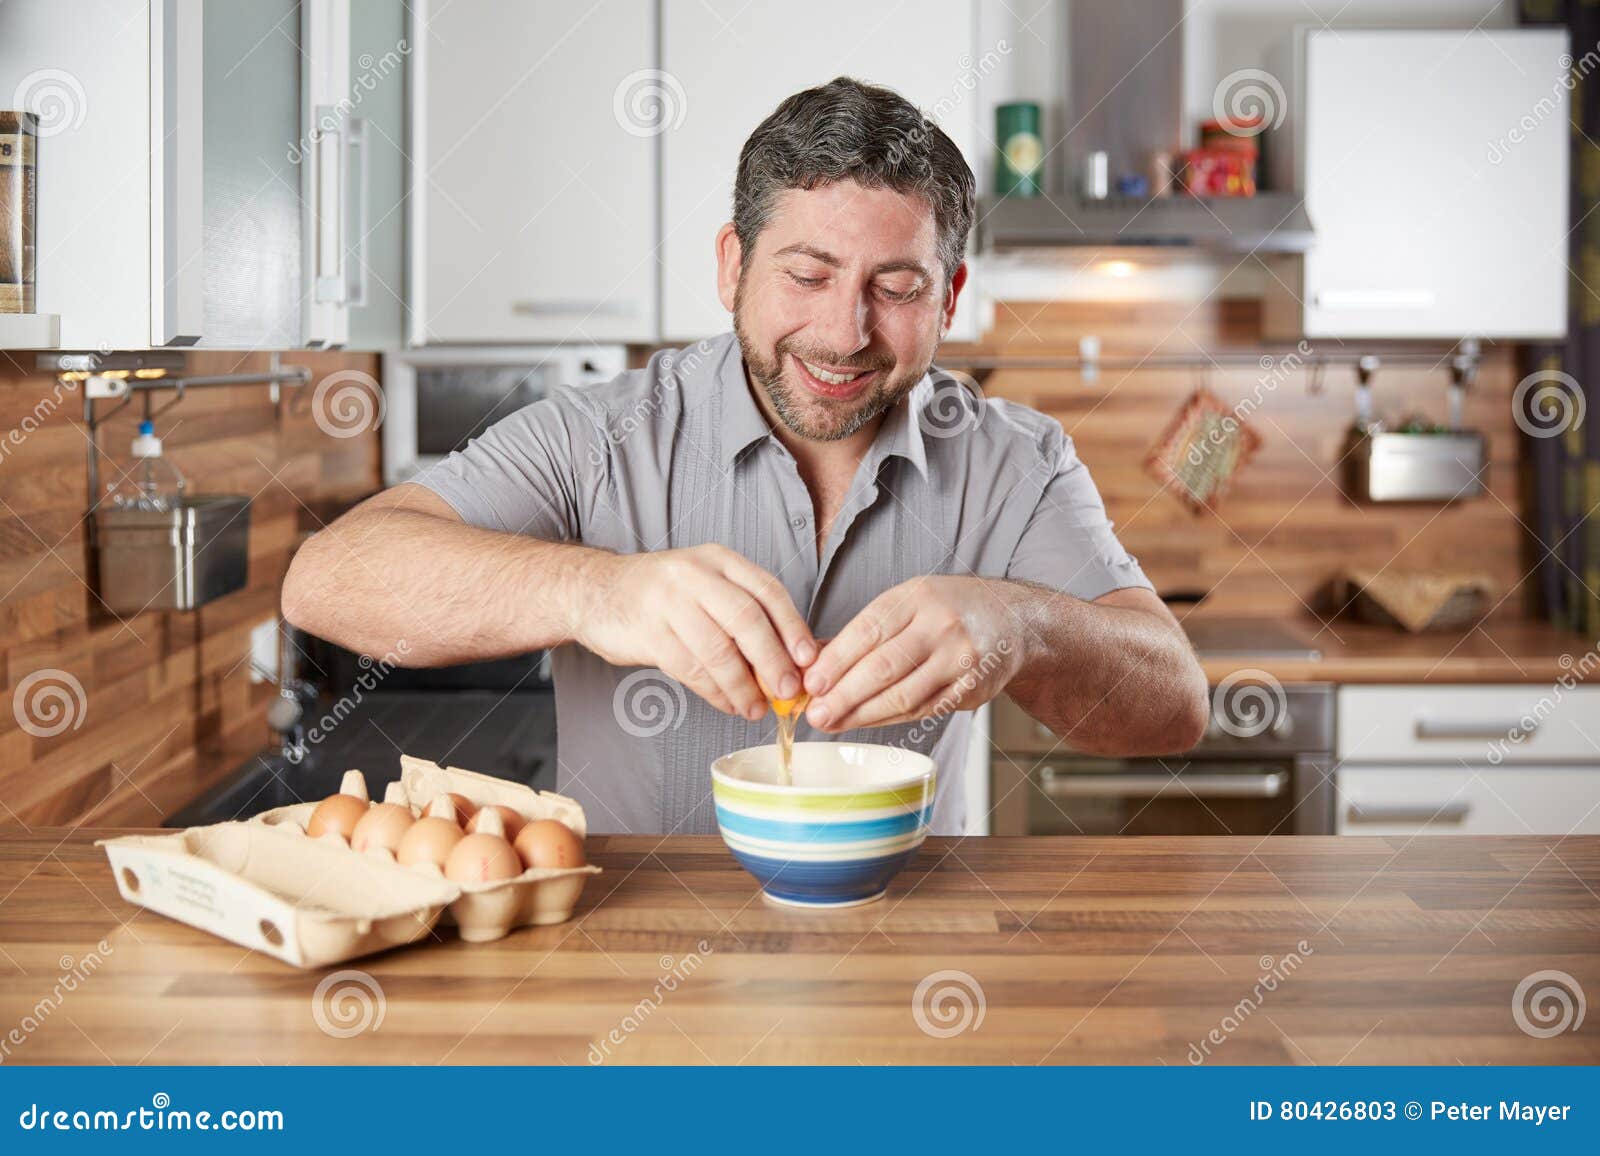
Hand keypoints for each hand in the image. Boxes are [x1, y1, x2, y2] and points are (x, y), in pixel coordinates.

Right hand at [575, 545, 815, 719]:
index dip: (793, 627)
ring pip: (717, 650)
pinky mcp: (648, 631)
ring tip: (756, 707)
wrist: (596, 591)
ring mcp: (668, 601)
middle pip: (746, 619)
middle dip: (772, 661)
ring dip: (742, 686)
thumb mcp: (705, 586)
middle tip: (787, 691)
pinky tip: (727, 703)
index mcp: (719, 560)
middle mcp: (695, 574)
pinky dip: (714, 692)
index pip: (767, 591)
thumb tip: (791, 660)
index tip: (808, 660)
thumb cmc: (662, 595)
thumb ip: (744, 614)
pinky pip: (690, 668)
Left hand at [802, 576, 1022, 731]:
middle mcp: (942, 625)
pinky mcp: (971, 690)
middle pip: (884, 666)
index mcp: (919, 597)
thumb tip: (813, 660)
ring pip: (903, 695)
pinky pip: (923, 710)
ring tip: (831, 722)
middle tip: (815, 713)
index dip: (836, 660)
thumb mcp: (909, 602)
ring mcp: (960, 659)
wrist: (1012, 620)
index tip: (810, 683)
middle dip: (843, 694)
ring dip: (862, 714)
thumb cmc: (948, 610)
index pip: (869, 630)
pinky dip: (889, 719)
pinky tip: (865, 722)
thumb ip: (864, 630)